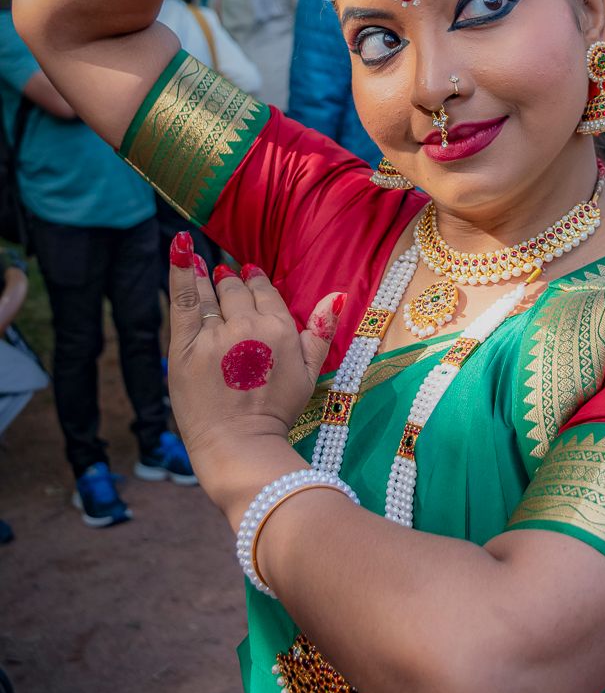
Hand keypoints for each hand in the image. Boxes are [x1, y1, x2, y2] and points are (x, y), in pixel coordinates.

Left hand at [167, 233, 344, 488]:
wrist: (241, 446)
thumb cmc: (277, 413)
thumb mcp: (309, 373)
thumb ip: (321, 331)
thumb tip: (336, 294)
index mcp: (280, 329)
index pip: (265, 293)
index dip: (256, 283)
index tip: (250, 276)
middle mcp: (249, 325)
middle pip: (238, 291)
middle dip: (233, 282)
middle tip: (227, 276)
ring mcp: (215, 334)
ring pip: (213, 294)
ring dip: (210, 277)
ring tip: (205, 265)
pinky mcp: (185, 346)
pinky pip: (184, 299)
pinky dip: (181, 271)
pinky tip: (180, 247)